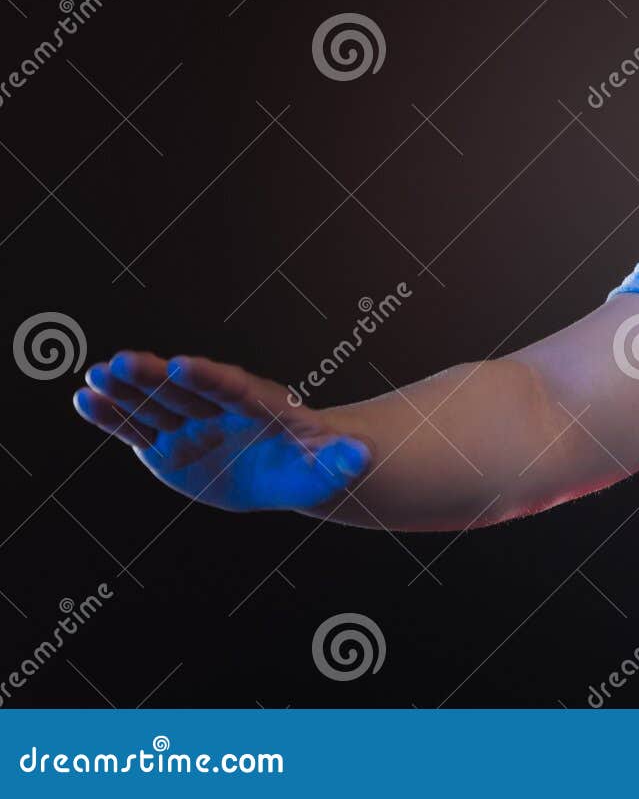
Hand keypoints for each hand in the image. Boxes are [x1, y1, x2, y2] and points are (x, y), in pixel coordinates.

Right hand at [73, 350, 370, 512]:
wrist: (286, 468)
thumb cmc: (313, 462)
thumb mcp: (331, 466)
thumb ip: (341, 460)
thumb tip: (363, 455)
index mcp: (258, 405)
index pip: (233, 389)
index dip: (210, 378)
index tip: (184, 365)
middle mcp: (217, 407)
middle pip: (183, 391)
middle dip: (153, 377)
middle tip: (120, 362)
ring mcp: (188, 423)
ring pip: (153, 405)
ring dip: (124, 393)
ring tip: (92, 378)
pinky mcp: (165, 443)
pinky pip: (135, 429)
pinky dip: (111, 417)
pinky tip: (84, 401)